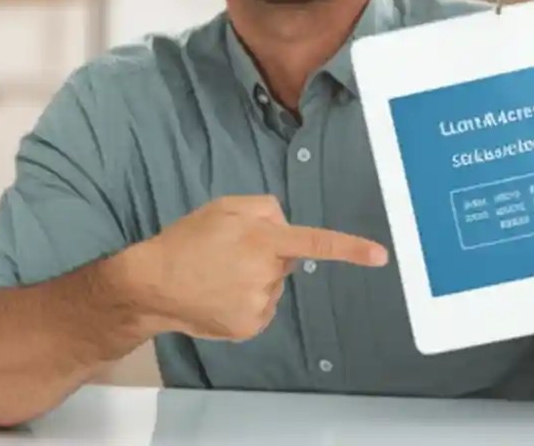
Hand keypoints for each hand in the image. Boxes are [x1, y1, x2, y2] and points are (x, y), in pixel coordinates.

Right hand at [129, 196, 387, 341]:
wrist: (152, 284)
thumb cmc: (187, 240)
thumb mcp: (225, 206)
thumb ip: (265, 208)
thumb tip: (285, 226)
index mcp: (262, 240)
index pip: (315, 243)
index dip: (349, 249)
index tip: (380, 256)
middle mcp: (266, 274)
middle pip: (285, 260)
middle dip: (266, 254)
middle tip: (228, 252)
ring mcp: (259, 304)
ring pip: (273, 285)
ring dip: (255, 278)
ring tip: (218, 274)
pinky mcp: (251, 326)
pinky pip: (262, 307)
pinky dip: (246, 300)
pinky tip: (220, 295)